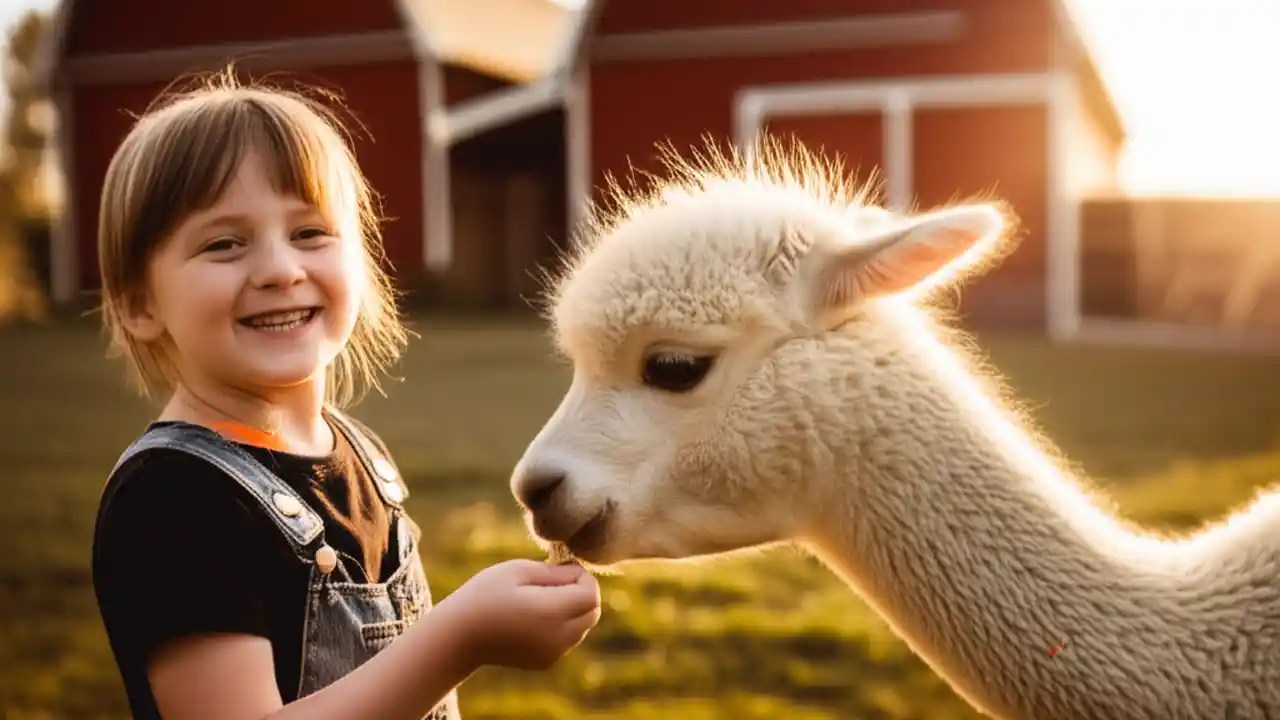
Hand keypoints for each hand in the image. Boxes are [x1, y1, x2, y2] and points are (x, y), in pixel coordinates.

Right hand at [438, 559, 600, 670]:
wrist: (459, 636)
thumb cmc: (485, 595)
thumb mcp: (518, 570)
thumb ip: (555, 572)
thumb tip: (579, 574)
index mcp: (551, 612)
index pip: (591, 593)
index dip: (581, 575)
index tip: (558, 566)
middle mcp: (557, 637)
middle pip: (592, 611)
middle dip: (581, 592)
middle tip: (552, 580)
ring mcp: (553, 653)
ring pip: (583, 626)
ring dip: (573, 609)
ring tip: (540, 597)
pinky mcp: (545, 662)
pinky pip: (569, 639)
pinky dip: (562, 624)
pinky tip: (534, 616)